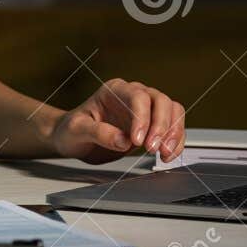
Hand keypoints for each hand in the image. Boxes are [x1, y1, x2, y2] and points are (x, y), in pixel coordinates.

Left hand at [49, 78, 185, 164]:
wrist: (73, 140)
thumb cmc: (71, 130)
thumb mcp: (77, 130)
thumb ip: (98, 132)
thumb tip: (122, 140)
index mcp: (115, 90)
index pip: (138, 97)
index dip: (142, 118)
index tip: (137, 141)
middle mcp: (133, 96)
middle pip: (161, 101)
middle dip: (161, 126)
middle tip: (153, 149)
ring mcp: (145, 110)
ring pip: (173, 112)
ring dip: (173, 133)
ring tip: (163, 154)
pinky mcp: (152, 126)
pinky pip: (173, 128)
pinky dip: (175, 142)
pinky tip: (167, 156)